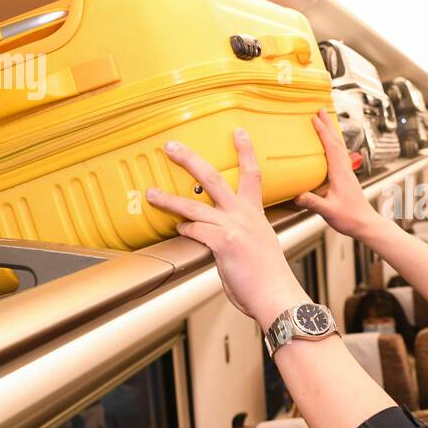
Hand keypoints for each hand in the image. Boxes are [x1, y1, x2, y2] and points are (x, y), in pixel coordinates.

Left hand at [146, 130, 307, 327]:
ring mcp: (233, 227)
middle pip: (213, 178)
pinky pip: (195, 230)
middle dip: (190, 160)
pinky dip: (184, 229)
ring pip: (193, 205)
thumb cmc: (269, 278)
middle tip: (172, 146)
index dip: (245, 151)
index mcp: (255, 214)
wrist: (278, 296)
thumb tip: (222, 239)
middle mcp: (244, 215)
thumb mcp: (259, 247)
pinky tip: (176, 229)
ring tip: (150, 192)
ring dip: (168, 198)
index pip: (252, 174)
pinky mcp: (223, 243)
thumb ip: (240, 236)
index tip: (238, 132)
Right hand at [295, 108, 382, 238]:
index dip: (322, 132)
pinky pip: (340, 155)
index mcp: (340, 174)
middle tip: (320, 110)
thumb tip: (297, 195)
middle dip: (328, 125)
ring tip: (325, 122)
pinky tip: (331, 146)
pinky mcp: (347, 178)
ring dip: (331, 133)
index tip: (314, 119)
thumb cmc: (350, 218)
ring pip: (339, 147)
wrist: (366, 224)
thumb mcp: (328, 211)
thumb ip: (313, 203)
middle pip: (336, 142)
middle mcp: (345, 170)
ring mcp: (347, 173)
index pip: (331, 147)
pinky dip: (334, 145)